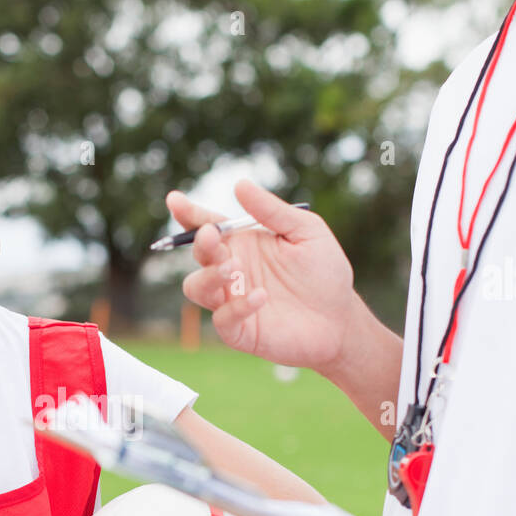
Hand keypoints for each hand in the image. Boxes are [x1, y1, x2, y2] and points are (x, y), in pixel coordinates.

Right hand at [165, 179, 360, 373]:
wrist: (340, 319)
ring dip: (208, 277)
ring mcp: (231, 301)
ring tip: (233, 269)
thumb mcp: (306, 231)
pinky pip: (222, 319)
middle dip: (201, 244)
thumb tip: (240, 185)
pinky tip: (262, 297)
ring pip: (196, 288)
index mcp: (242, 243)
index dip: (189, 214)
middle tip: (214, 237)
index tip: (175, 200)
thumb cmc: (324, 272)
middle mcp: (231, 270)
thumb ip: (272, 211)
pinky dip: (237, 307)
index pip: (207, 225)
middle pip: (199, 254)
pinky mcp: (240, 331)